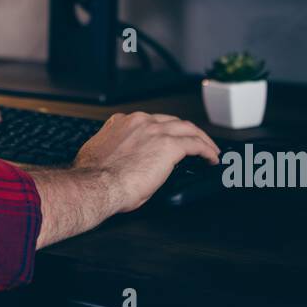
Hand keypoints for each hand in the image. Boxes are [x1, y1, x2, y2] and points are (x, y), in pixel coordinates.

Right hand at [72, 111, 219, 213]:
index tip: (167, 140)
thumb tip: (123, 162)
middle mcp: (140, 122)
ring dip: (202, 139)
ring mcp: (155, 131)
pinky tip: (211, 158)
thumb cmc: (94, 177)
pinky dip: (206, 150)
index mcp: (121, 123)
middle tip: (195, 142)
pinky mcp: (169, 145)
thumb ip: (117, 152)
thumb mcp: (102, 156)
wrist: (96, 185)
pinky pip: (195, 144)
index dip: (162, 131)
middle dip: (185, 132)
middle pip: (172, 121)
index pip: (149, 122)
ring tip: (210, 150)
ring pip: (188, 128)